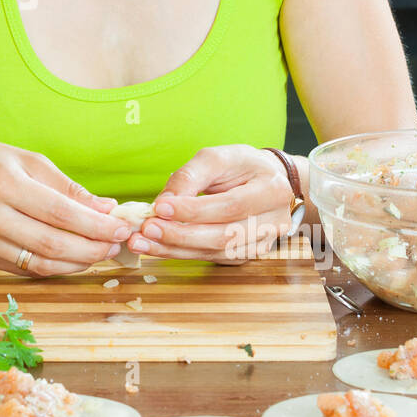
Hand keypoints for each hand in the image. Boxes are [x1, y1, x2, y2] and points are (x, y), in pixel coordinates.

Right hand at [0, 140, 132, 275]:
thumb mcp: (23, 159)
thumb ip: (64, 186)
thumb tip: (105, 208)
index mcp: (0, 181)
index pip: (58, 211)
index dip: (94, 224)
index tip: (121, 227)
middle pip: (50, 242)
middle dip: (91, 247)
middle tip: (117, 244)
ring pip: (39, 262)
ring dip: (76, 263)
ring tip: (100, 255)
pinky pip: (24, 269)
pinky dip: (54, 268)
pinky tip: (73, 260)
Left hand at [128, 145, 297, 264]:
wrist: (265, 180)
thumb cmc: (241, 166)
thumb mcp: (218, 158)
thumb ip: (191, 176)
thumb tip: (165, 201)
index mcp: (272, 190)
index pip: (230, 206)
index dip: (194, 210)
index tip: (160, 207)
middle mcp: (274, 221)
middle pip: (224, 235)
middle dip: (181, 234)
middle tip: (147, 228)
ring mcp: (263, 242)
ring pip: (216, 252)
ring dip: (175, 249)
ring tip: (143, 241)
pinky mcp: (248, 254)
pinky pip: (213, 258)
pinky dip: (182, 253)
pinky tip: (158, 247)